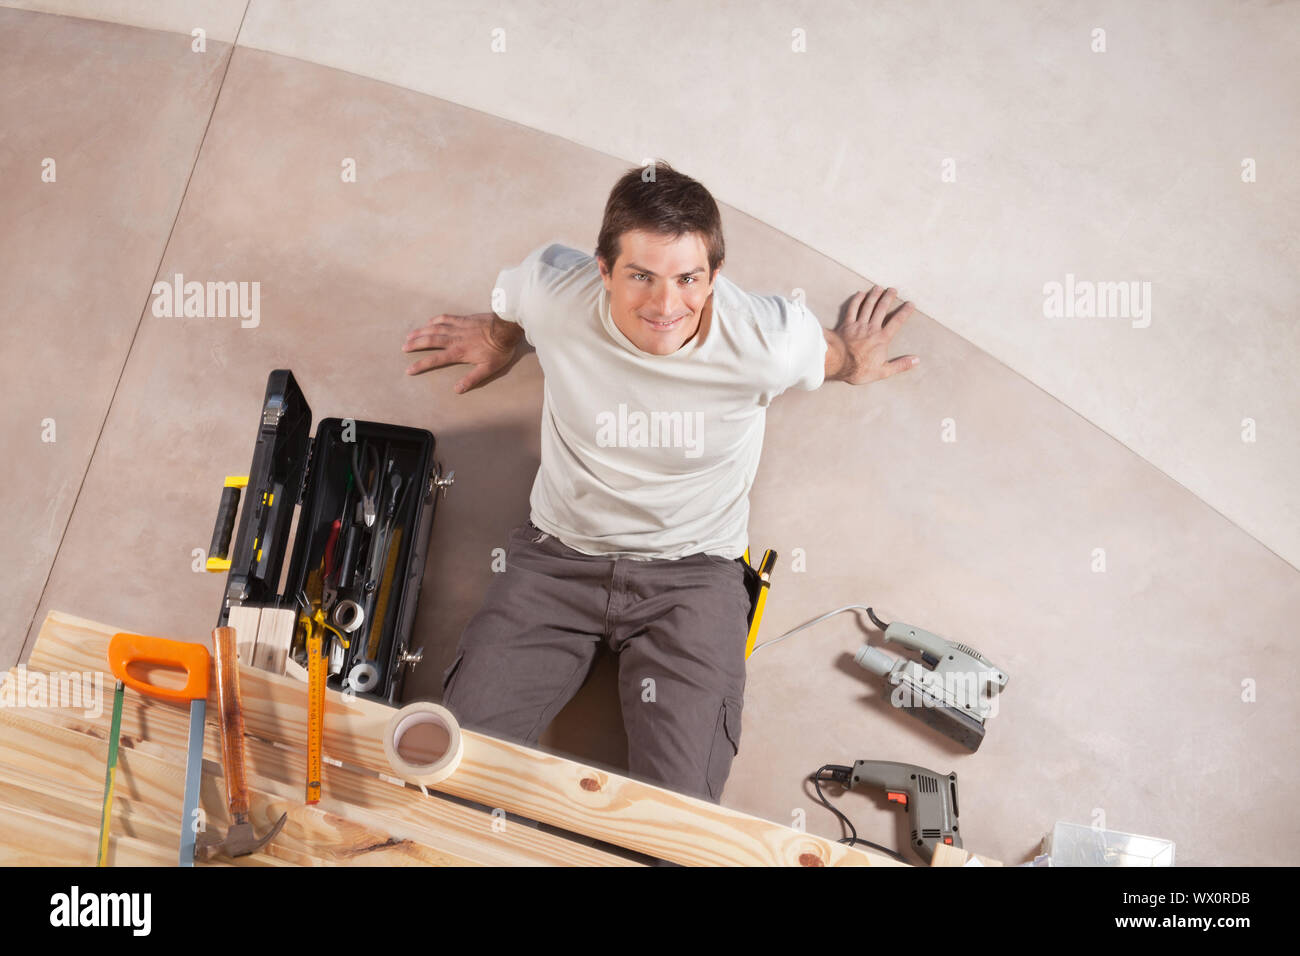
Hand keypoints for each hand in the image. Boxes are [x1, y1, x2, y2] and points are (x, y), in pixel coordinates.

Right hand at [402, 312, 520, 392]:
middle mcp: (455, 338)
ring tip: (410, 335)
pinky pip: (446, 318)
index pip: (435, 360)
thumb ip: (472, 379)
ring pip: (435, 328)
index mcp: (458, 352)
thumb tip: (457, 389)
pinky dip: (436, 320)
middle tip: (404, 347)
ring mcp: (458, 327)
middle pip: (430, 341)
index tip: (409, 369)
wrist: (507, 328)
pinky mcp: (464, 319)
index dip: (421, 365)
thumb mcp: (488, 369)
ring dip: (421, 331)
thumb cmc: (499, 349)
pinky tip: (429, 322)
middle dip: (415, 344)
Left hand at [828, 286, 918, 384]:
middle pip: (882, 309)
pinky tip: (860, 294)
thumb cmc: (859, 369)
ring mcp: (858, 325)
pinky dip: (856, 300)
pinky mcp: (846, 324)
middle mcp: (871, 328)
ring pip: (868, 306)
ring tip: (879, 287)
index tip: (910, 304)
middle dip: (888, 298)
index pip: (896, 322)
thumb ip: (900, 365)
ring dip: (874, 295)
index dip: (905, 312)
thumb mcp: (883, 372)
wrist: (838, 363)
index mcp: (882, 339)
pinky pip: (852, 309)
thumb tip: (916, 361)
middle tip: (893, 289)